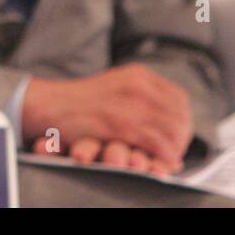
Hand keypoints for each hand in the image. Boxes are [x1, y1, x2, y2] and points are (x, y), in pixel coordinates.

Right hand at [21, 64, 192, 170]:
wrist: (51, 105)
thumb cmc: (80, 101)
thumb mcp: (115, 86)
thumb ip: (139, 94)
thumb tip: (168, 113)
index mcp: (138, 75)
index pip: (178, 98)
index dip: (183, 118)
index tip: (179, 133)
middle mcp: (138, 86)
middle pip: (180, 114)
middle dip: (183, 136)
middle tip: (177, 149)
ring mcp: (130, 104)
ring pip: (173, 129)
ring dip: (177, 147)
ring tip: (171, 156)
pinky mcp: (122, 124)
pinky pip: (158, 142)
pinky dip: (166, 154)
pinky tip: (165, 160)